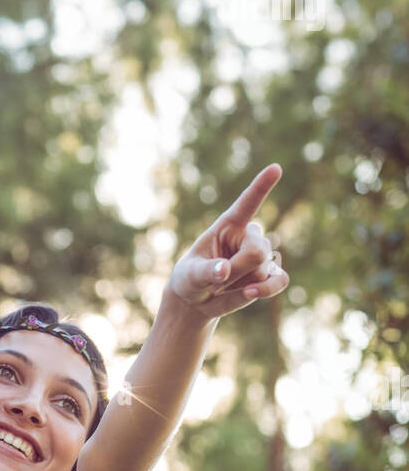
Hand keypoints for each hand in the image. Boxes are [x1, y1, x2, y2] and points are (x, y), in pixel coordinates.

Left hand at [167, 163, 289, 319]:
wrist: (195, 302)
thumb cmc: (190, 280)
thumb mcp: (190, 275)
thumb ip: (206, 271)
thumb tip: (224, 271)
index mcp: (228, 226)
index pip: (247, 203)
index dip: (261, 187)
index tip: (276, 168)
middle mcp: (247, 237)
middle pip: (257, 250)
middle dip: (237, 270)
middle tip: (216, 280)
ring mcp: (260, 257)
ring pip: (263, 269)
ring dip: (241, 284)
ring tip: (222, 287)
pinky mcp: (268, 276)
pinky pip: (280, 280)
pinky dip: (268, 289)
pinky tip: (251, 293)